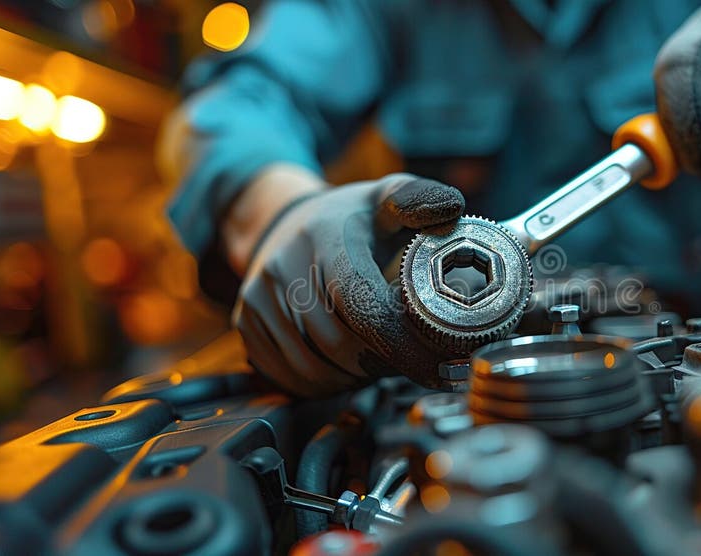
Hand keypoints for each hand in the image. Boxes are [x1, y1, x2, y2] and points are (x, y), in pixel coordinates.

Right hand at [233, 174, 465, 396]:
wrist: (285, 223)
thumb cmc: (349, 219)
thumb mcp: (384, 198)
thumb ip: (420, 199)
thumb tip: (453, 208)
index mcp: (323, 237)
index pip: (361, 305)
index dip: (401, 343)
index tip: (437, 364)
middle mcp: (283, 268)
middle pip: (340, 345)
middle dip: (385, 364)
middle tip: (416, 364)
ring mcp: (258, 299)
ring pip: (315, 369)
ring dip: (357, 378)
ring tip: (384, 363)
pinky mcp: (247, 325)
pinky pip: (291, 377)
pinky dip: (327, 385)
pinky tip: (350, 368)